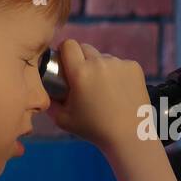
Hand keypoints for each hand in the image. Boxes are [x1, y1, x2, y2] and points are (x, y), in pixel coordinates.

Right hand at [45, 39, 151, 154]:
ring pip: (103, 57)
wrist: (129, 135)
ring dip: (99, 67)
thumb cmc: (94, 129)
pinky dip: (116, 73)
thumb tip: (46, 90)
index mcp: (80, 72)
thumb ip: (50, 102)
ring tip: (104, 89)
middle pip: (85, 48)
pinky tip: (119, 90)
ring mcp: (119, 63)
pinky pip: (119, 63)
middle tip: (83, 79)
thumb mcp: (63, 119)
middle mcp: (100, 62)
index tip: (65, 63)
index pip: (68, 44)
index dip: (64, 52)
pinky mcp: (134, 67)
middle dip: (81, 59)